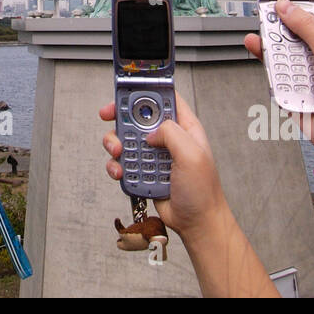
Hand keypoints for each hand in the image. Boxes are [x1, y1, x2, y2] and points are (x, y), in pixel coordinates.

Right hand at [99, 94, 226, 243]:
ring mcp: (154, 154)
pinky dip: (117, 166)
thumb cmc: (203, 192)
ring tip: (118, 153)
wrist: (196, 222)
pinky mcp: (143, 171)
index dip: (144, 90)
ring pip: (125, 138)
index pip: (163, 98)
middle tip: (111, 118)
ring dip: (116, 144)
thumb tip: (150, 131)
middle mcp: (167, 138)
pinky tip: (122, 172)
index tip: (126, 90)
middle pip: (137, 116)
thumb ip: (171, 133)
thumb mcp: (192, 154)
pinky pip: (122, 162)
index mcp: (184, 127)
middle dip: (121, 116)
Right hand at [244, 0, 313, 206]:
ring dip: (274, 56)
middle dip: (279, 34)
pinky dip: (275, 80)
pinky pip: (279, 86)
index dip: (297, 14)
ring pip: (284, 64)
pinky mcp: (298, 102)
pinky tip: (274, 72)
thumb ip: (308, 29)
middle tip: (265, 23)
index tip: (279, 4)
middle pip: (294, 43)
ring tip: (262, 43)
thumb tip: (289, 9)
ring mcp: (310, 85)